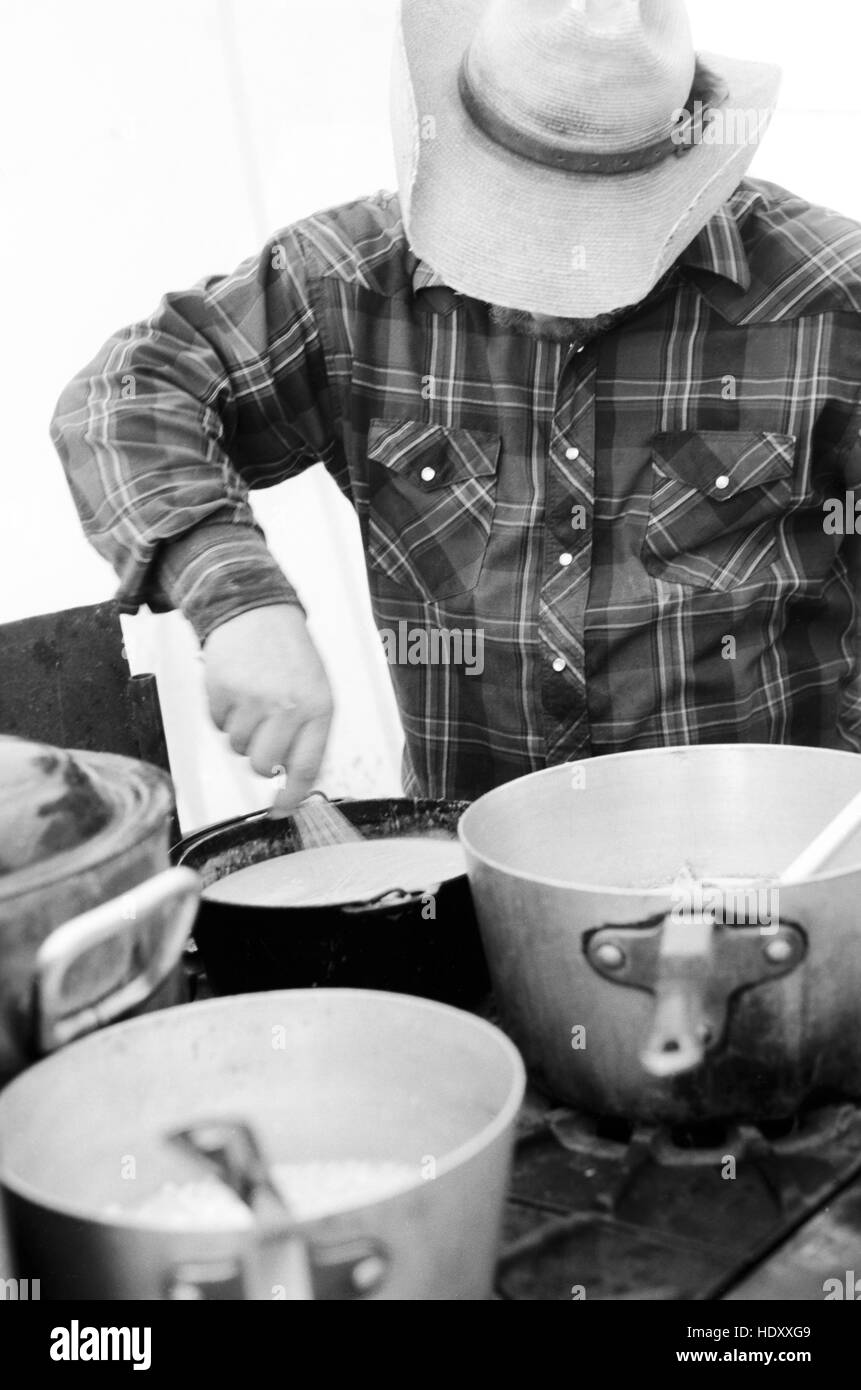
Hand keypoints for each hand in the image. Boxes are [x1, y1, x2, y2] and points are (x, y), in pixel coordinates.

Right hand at [203, 605, 333, 811]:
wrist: (257, 610)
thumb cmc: (289, 653)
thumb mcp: (316, 690)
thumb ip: (308, 733)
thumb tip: (291, 776)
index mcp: (318, 708)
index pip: (306, 767)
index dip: (292, 796)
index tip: (281, 808)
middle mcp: (287, 706)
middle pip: (263, 766)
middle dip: (259, 762)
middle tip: (262, 738)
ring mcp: (253, 699)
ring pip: (237, 748)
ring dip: (241, 733)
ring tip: (252, 701)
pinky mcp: (222, 690)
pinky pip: (217, 725)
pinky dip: (223, 715)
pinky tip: (236, 690)